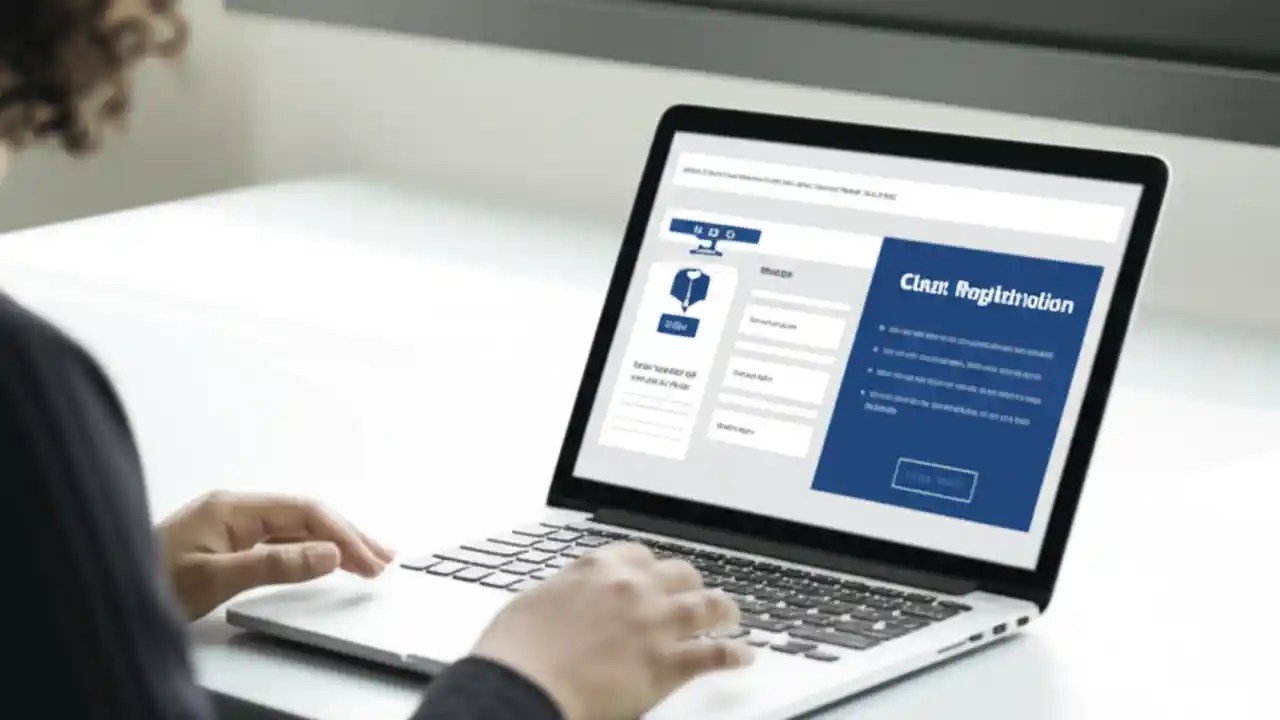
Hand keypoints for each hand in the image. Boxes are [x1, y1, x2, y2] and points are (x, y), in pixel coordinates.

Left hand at [156, 491, 393, 619]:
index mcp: (233, 507)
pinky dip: (310, 549)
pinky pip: (280, 540)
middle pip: (305, 515)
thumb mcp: (214, 578)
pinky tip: (327, 558)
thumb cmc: (146, 583)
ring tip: (369, 557)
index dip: (343, 534)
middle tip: (383, 559)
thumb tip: (329, 553)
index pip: (305, 511)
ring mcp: (229, 525)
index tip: (369, 561)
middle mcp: (234, 508)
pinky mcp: (225, 543)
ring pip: (295, 527)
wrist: (100, 593)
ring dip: (334, 541)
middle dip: (347, 535)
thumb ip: (275, 564)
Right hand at [472, 543, 753, 719]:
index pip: (638, 555)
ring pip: (706, 605)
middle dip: (690, 584)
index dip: (651, 567)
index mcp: (598, 569)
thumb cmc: (516, 651)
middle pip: (679, 574)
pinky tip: (742, 655)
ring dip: (723, 610)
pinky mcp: (666, 663)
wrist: (520, 685)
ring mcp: (654, 624)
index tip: (654, 575)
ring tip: (731, 616)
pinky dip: (733, 654)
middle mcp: (632, 588)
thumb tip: (567, 601)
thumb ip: (564, 595)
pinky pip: (714, 654)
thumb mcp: (534, 602)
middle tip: (695, 594)